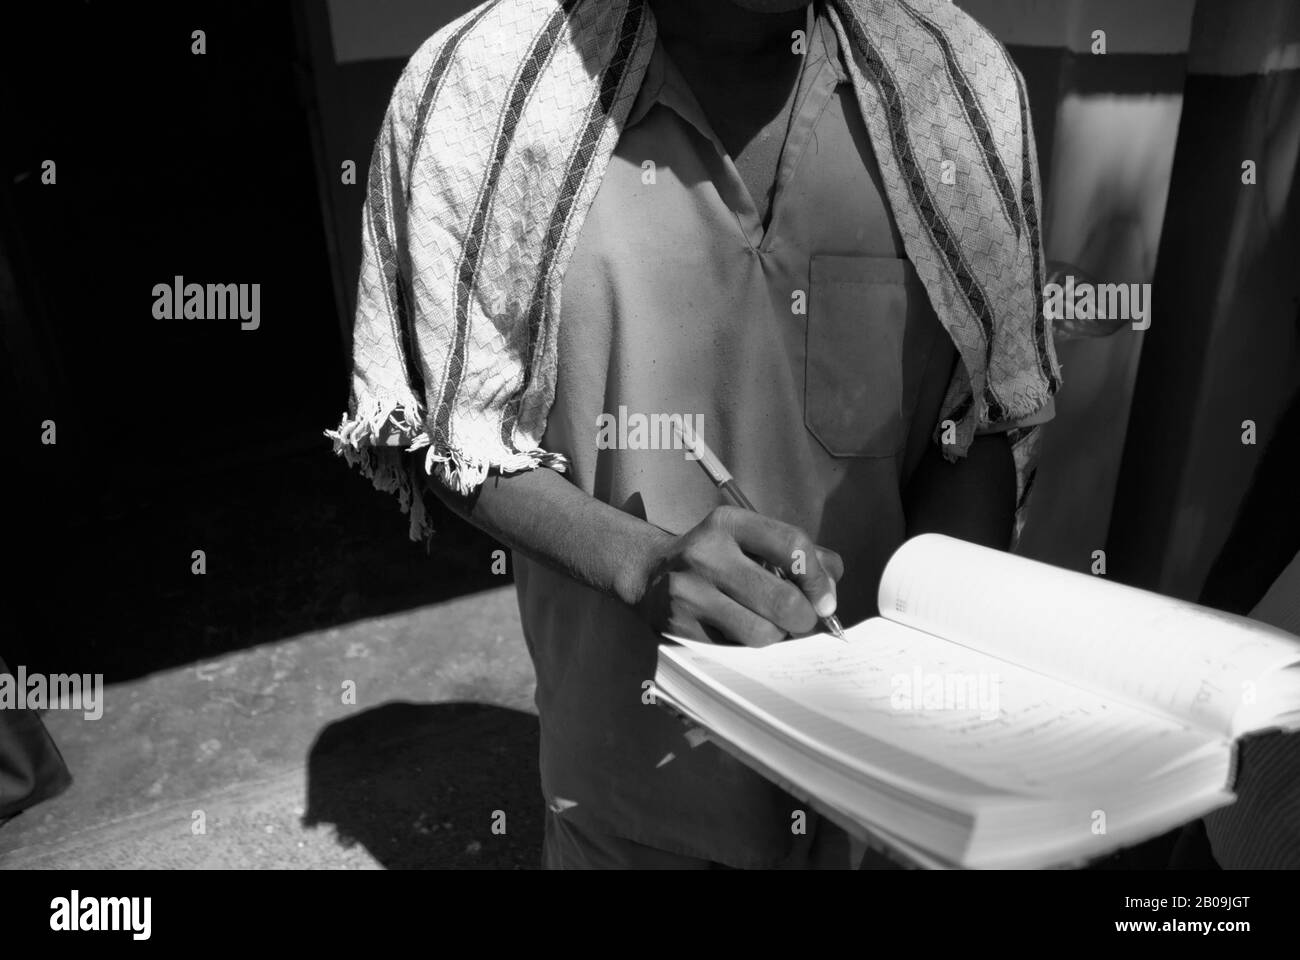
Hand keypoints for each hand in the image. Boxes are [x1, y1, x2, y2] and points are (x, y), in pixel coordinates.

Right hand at [629, 506, 843, 645]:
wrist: (648, 573)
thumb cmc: (715, 557)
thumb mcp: (749, 539)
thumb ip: (797, 555)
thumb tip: (830, 589)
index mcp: (729, 524)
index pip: (793, 545)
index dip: (819, 578)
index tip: (825, 600)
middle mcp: (707, 554)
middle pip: (783, 599)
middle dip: (804, 618)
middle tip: (802, 620)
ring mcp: (690, 592)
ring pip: (763, 633)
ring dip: (776, 636)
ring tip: (768, 625)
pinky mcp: (681, 626)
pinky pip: (736, 650)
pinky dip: (749, 647)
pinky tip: (740, 631)